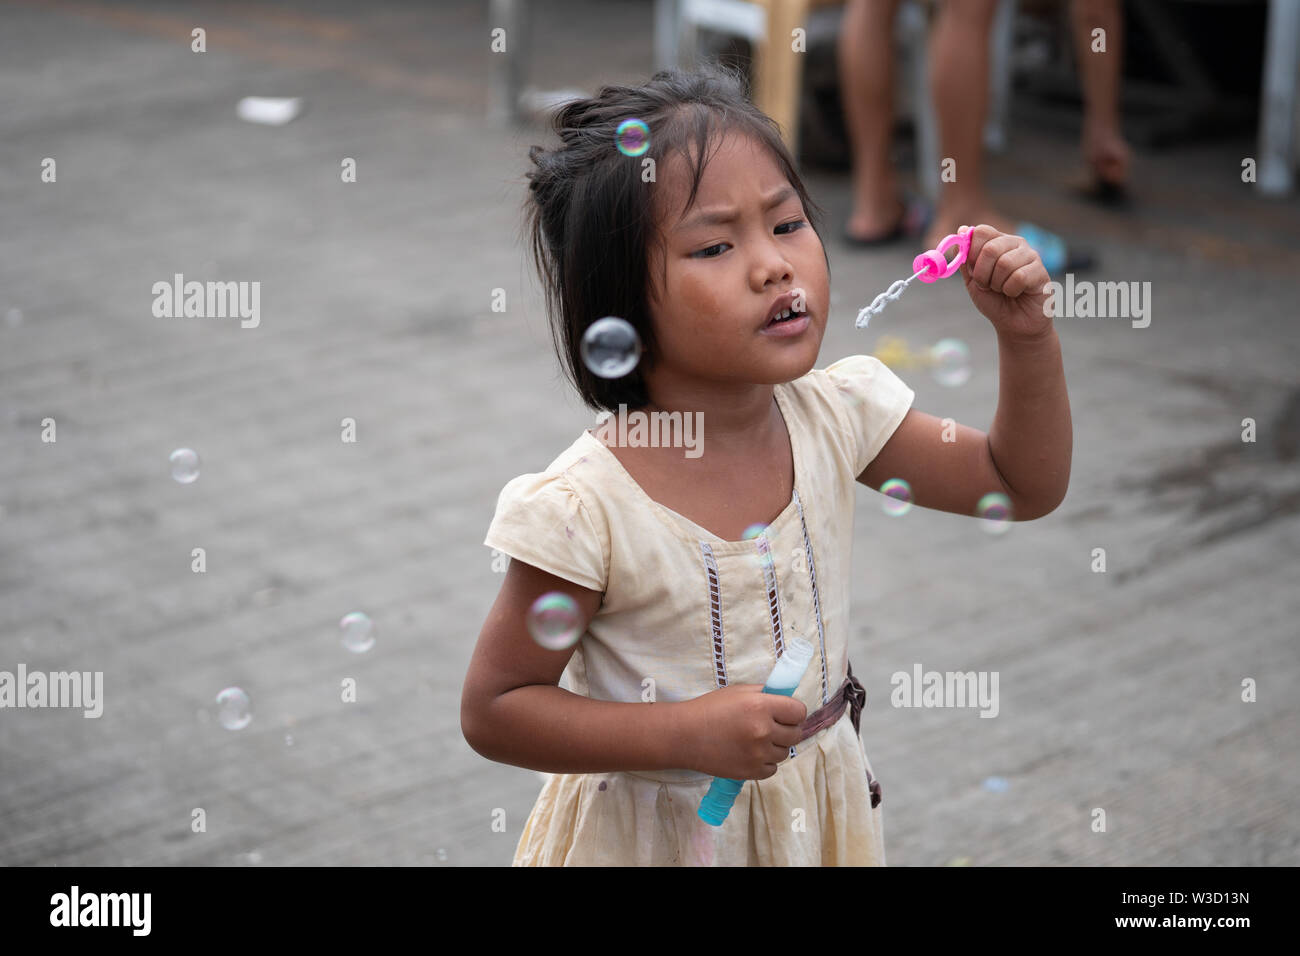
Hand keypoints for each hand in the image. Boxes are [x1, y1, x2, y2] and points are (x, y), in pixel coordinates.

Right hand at [678, 684, 806, 779]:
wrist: (685, 736)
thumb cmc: (710, 709)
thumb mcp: (738, 692)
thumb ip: (765, 694)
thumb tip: (786, 699)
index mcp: (761, 706)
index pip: (799, 712)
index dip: (794, 712)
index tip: (786, 713)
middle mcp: (763, 731)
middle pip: (796, 734)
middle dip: (787, 728)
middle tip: (772, 726)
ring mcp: (758, 754)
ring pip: (785, 753)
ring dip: (776, 746)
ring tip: (756, 740)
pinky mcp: (751, 772)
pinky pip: (773, 769)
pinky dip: (766, 762)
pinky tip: (751, 753)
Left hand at [959, 224, 1053, 341]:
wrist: (1013, 324)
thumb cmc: (994, 301)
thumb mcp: (972, 280)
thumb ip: (965, 258)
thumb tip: (962, 230)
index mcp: (997, 242)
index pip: (981, 231)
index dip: (972, 253)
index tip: (973, 271)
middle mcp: (1015, 244)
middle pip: (990, 248)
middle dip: (982, 274)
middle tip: (987, 285)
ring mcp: (1030, 255)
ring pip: (1004, 263)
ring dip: (997, 284)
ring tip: (1003, 290)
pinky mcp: (1041, 271)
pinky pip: (1019, 277)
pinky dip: (1011, 291)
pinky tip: (1016, 293)